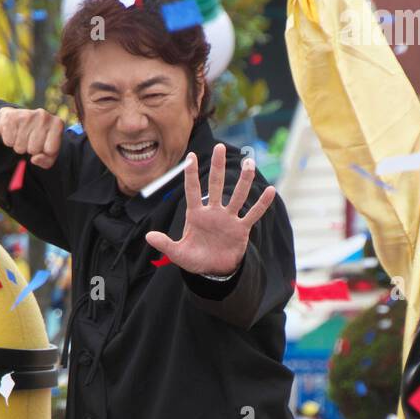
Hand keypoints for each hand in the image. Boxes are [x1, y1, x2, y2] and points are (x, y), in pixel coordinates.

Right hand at [0, 107, 64, 169]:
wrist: (18, 119)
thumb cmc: (38, 138)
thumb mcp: (49, 152)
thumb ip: (46, 160)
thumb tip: (34, 159)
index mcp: (57, 124)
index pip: (50, 151)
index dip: (45, 152)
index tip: (44, 144)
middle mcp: (44, 116)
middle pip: (34, 149)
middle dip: (31, 149)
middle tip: (30, 139)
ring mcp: (27, 115)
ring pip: (20, 147)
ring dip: (20, 145)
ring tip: (22, 135)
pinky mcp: (11, 117)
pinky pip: (9, 142)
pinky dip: (10, 140)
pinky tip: (14, 132)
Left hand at [144, 145, 274, 276]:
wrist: (213, 271)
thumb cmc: (195, 259)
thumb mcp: (178, 254)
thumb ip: (165, 244)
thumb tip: (149, 236)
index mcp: (196, 215)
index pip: (192, 191)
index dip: (191, 175)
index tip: (190, 156)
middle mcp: (213, 212)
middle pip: (216, 186)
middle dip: (218, 167)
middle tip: (219, 148)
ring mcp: (228, 219)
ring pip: (237, 196)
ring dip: (243, 180)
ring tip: (249, 163)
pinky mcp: (241, 229)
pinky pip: (252, 214)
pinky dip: (261, 204)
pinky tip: (270, 190)